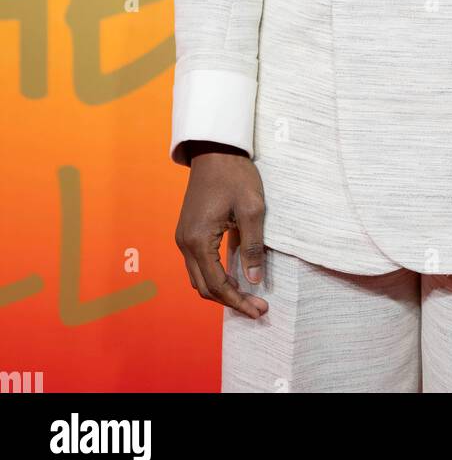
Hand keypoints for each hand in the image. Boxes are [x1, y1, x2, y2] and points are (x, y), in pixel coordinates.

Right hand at [175, 141, 268, 319]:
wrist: (215, 149)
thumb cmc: (235, 175)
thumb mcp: (251, 209)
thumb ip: (253, 246)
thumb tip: (255, 279)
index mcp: (198, 239)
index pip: (217, 285)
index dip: (239, 301)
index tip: (260, 309)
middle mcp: (185, 242)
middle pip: (204, 288)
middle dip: (230, 301)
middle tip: (257, 308)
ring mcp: (183, 237)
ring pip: (199, 278)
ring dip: (221, 291)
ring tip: (248, 296)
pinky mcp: (188, 231)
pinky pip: (198, 264)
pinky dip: (215, 276)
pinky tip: (235, 277)